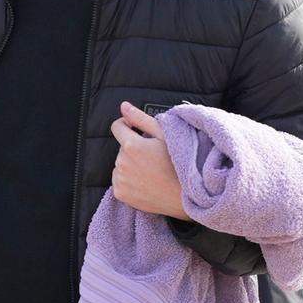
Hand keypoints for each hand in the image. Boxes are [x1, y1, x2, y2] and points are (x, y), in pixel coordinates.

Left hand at [110, 102, 186, 217]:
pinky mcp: (120, 193)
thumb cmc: (178, 163)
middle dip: (134, 148)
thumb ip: (141, 119)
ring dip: (130, 164)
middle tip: (153, 156)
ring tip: (151, 170)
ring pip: (120, 164)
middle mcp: (122, 163)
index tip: (136, 130)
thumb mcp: (164, 136)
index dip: (127, 125)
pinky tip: (145, 181)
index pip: (117, 127)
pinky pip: (119, 180)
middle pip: (122, 147)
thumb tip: (123, 106)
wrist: (185, 196)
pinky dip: (128, 179)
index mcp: (132, 146)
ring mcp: (120, 180)